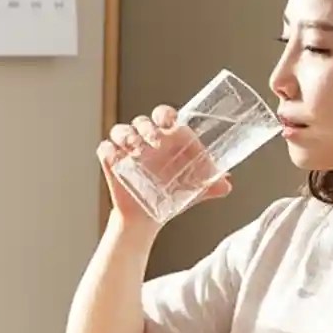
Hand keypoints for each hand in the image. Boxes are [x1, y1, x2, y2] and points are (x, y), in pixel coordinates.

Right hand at [98, 106, 232, 225]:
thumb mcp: (195, 190)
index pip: (163, 115)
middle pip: (141, 121)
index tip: (169, 122)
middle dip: (147, 127)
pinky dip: (109, 152)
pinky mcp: (110, 163)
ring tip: (136, 150)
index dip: (165, 114)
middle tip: (155, 142)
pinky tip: (117, 160)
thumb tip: (227, 183)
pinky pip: (104, 149)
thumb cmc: (172, 196)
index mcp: (166, 139)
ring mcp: (126, 151)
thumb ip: (213, 185)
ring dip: (127, 136)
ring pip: (120, 130)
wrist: (149, 218)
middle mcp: (145, 140)